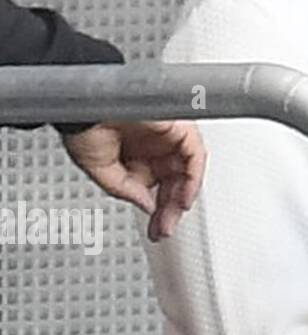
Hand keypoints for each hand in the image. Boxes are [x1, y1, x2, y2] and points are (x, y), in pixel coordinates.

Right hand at [61, 120, 206, 241]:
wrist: (84, 104)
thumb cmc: (84, 125)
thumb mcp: (100, 169)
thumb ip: (125, 189)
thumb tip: (145, 205)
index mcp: (137, 154)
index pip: (157, 187)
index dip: (158, 210)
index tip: (156, 230)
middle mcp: (155, 146)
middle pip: (174, 183)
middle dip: (169, 210)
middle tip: (164, 230)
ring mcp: (168, 137)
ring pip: (187, 173)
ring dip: (181, 199)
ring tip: (171, 220)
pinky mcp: (179, 127)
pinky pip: (195, 157)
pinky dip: (193, 179)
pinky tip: (183, 199)